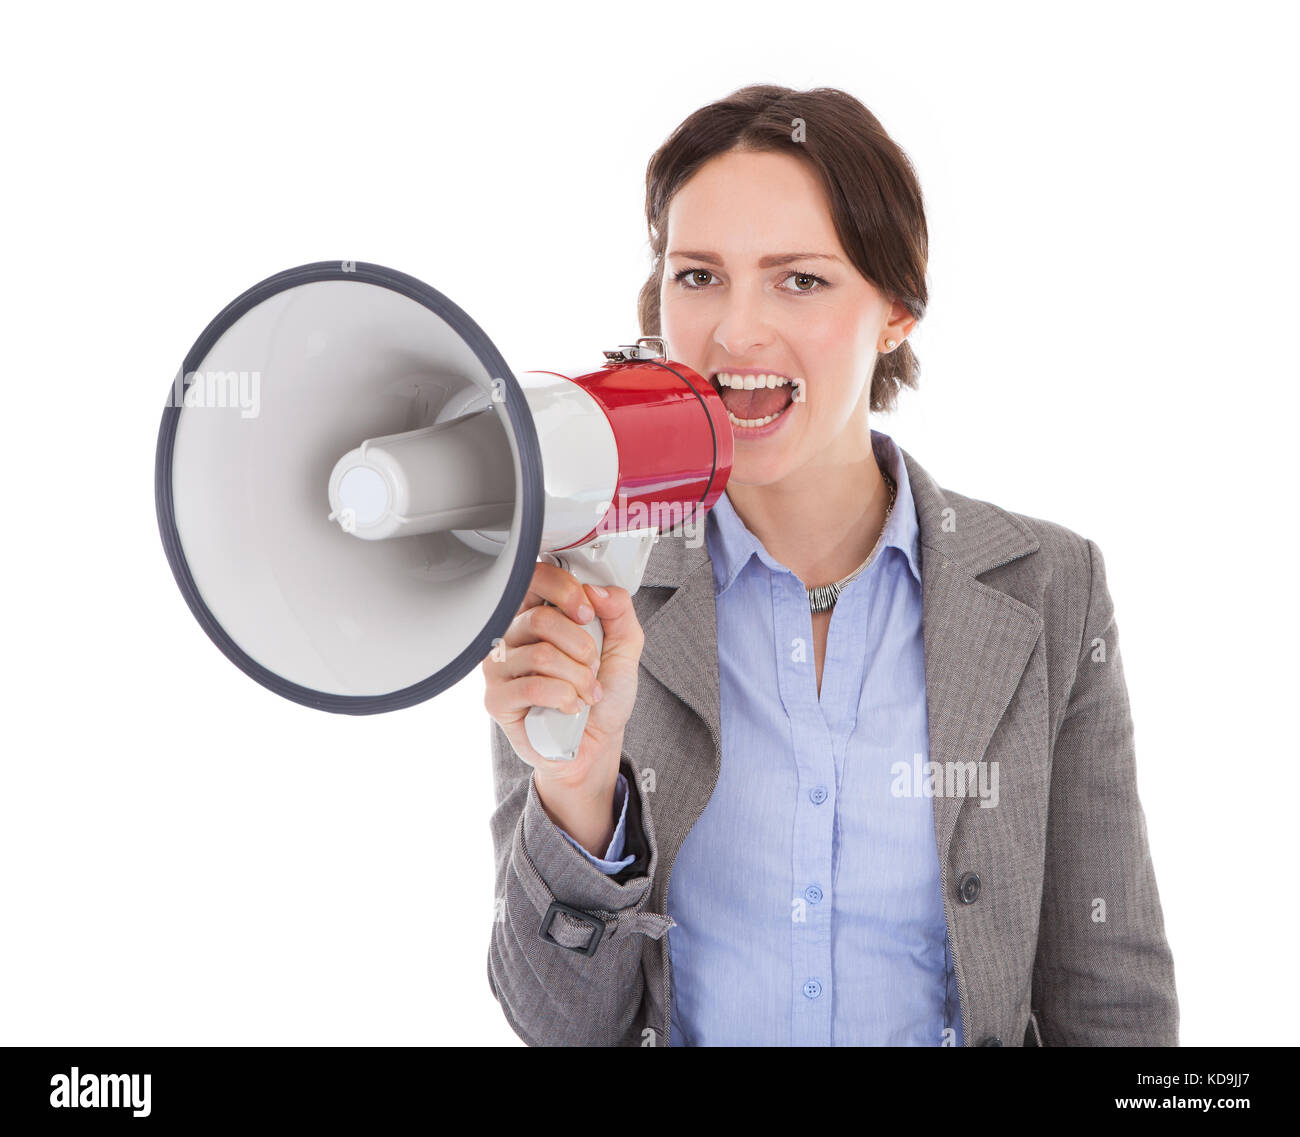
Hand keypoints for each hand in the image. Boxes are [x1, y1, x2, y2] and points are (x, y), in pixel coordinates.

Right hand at [482, 560, 644, 797]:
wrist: (596, 743)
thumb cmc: (601, 694)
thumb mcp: (624, 647)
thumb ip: (619, 611)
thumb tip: (597, 591)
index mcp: (536, 614)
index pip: (534, 579)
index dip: (565, 591)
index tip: (588, 613)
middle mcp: (512, 636)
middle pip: (539, 619)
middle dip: (581, 646)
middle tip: (592, 666)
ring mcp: (500, 667)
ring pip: (541, 655)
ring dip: (578, 677)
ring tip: (586, 691)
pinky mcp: (497, 699)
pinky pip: (534, 687)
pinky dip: (565, 698)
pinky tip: (571, 707)